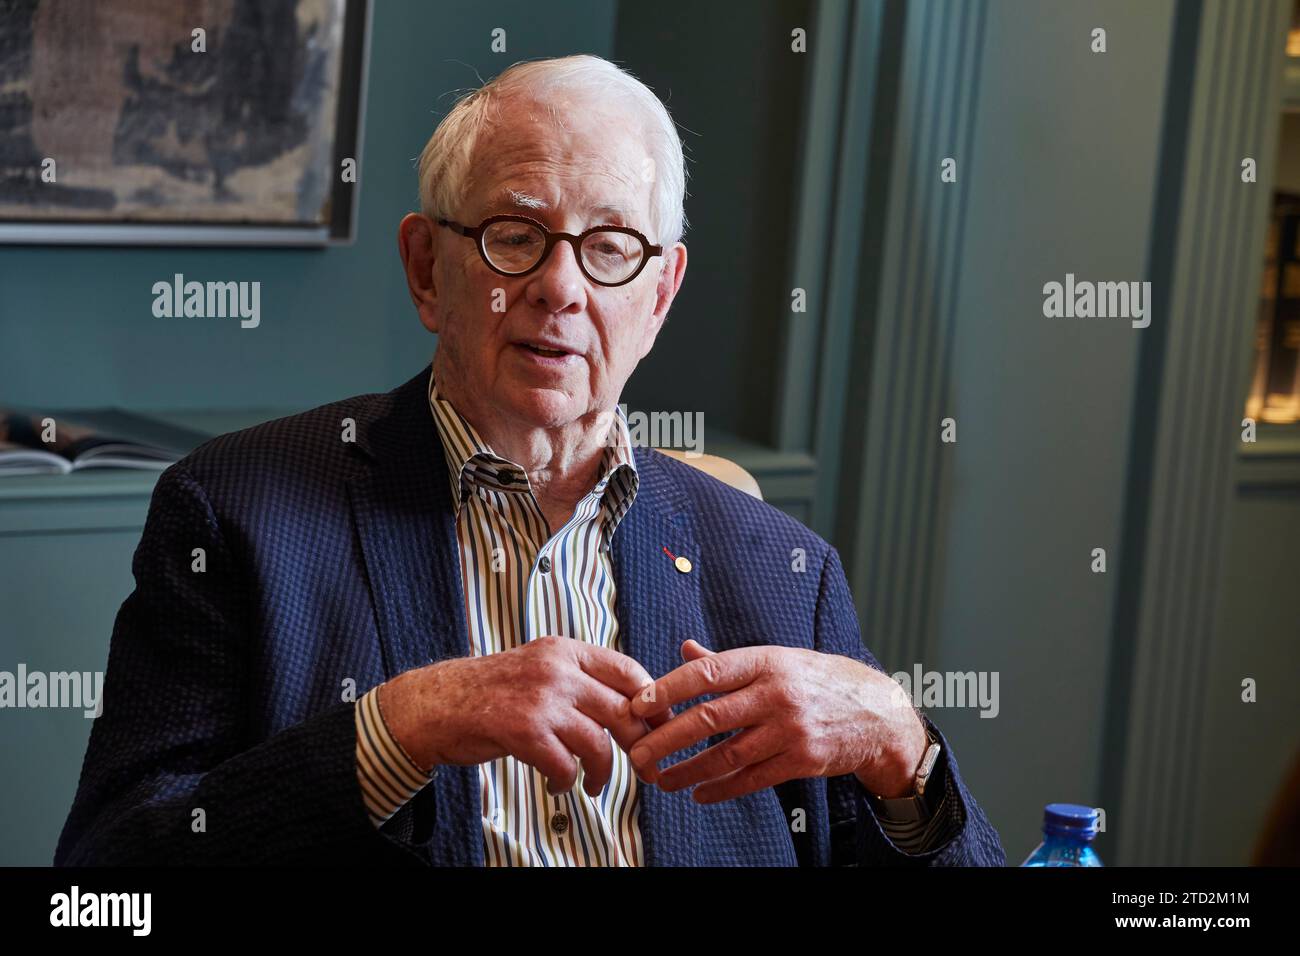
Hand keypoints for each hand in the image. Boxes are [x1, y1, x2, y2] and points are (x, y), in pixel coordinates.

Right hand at [378, 636, 667, 796]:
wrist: (437, 703)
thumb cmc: (492, 690)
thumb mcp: (540, 666)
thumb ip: (580, 677)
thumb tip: (633, 702)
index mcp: (565, 650)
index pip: (628, 671)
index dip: (653, 702)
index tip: (662, 726)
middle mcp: (556, 670)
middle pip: (623, 710)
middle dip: (640, 745)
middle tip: (645, 766)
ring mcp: (540, 700)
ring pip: (599, 743)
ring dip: (602, 772)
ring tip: (595, 783)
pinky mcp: (522, 731)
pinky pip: (565, 766)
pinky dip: (566, 782)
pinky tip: (559, 784)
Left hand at [627, 640, 926, 802]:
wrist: (877, 713)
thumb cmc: (818, 681)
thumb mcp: (778, 659)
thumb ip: (729, 661)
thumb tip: (685, 650)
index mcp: (767, 661)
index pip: (709, 672)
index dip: (669, 688)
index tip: (638, 703)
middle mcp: (778, 693)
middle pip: (711, 717)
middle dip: (667, 738)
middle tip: (638, 753)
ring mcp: (791, 729)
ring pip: (727, 754)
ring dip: (689, 771)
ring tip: (661, 779)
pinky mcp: (803, 760)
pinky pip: (752, 779)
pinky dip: (722, 789)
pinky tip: (699, 793)